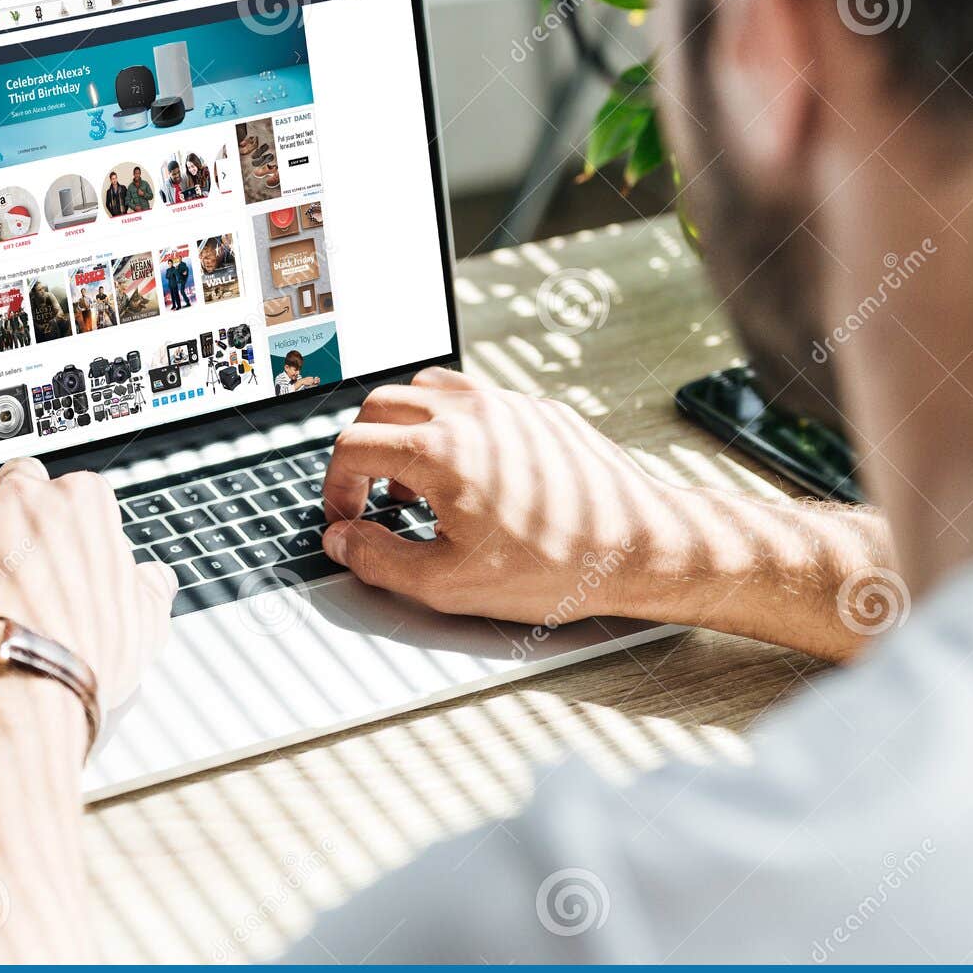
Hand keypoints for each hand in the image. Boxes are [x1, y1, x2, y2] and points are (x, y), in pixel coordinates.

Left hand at [0, 457, 176, 711]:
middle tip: (21, 538)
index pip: (78, 489)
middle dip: (15, 501)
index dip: (72, 518)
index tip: (69, 542)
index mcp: (82, 506)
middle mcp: (23, 502)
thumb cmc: (85, 659)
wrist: (19, 694)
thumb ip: (149, 589)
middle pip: (16, 477)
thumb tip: (153, 580)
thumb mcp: (145, 625)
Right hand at [321, 368, 676, 623]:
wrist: (637, 548)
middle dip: (362, 450)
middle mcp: (471, 414)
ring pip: (428, 388)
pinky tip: (467, 472)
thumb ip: (380, 560)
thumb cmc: (556, 567)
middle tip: (368, 496)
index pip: (353, 445)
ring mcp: (508, 406)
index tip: (345, 517)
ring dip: (404, 427)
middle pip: (381, 404)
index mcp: (440, 451)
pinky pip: (476, 398)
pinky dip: (451, 424)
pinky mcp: (539, 412)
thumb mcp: (448, 584)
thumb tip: (343, 542)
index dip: (335, 486)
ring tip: (414, 481)